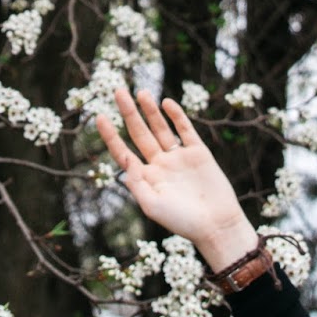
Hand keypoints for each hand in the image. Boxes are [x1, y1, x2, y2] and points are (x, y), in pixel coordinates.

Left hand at [96, 87, 258, 270]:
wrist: (217, 225)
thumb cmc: (183, 222)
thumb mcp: (153, 206)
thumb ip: (137, 183)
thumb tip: (126, 159)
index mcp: (146, 177)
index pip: (123, 151)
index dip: (110, 135)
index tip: (100, 116)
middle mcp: (160, 164)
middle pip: (140, 133)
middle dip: (128, 112)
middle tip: (118, 91)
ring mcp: (179, 157)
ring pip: (160, 128)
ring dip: (150, 110)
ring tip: (140, 92)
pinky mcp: (198, 152)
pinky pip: (185, 130)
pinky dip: (176, 116)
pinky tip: (165, 103)